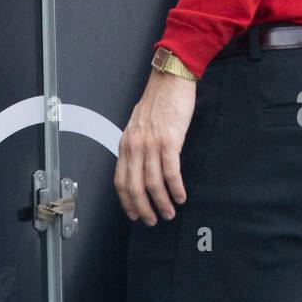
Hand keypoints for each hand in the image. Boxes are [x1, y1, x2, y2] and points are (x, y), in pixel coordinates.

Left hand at [115, 70, 196, 224]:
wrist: (170, 80)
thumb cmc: (158, 102)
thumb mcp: (139, 126)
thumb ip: (138, 146)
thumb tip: (141, 169)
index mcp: (126, 143)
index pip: (120, 180)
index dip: (127, 202)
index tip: (134, 214)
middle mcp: (135, 146)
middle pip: (134, 187)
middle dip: (143, 209)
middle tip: (153, 221)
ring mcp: (151, 144)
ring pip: (153, 183)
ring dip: (162, 203)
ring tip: (170, 212)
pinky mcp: (170, 141)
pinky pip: (171, 172)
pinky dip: (175, 188)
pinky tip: (181, 196)